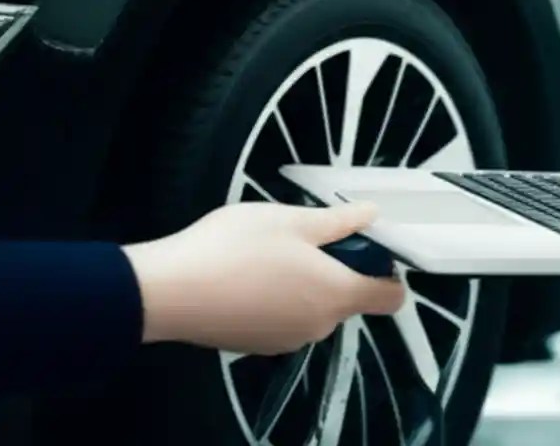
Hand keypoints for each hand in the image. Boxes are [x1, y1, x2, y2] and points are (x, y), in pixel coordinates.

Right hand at [122, 201, 404, 354]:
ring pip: (314, 309)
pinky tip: (247, 277)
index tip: (366, 249)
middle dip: (338, 270)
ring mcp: (287, 341)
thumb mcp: (291, 220)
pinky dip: (277, 301)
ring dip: (305, 285)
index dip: (388, 272)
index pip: (392, 298)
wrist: (167, 292)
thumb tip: (372, 214)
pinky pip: (284, 321)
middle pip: (349, 299)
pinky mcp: (256, 345)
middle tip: (306, 239)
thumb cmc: (236, 248)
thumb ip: (338, 221)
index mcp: (337, 295)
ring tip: (270, 254)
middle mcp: (320, 326)